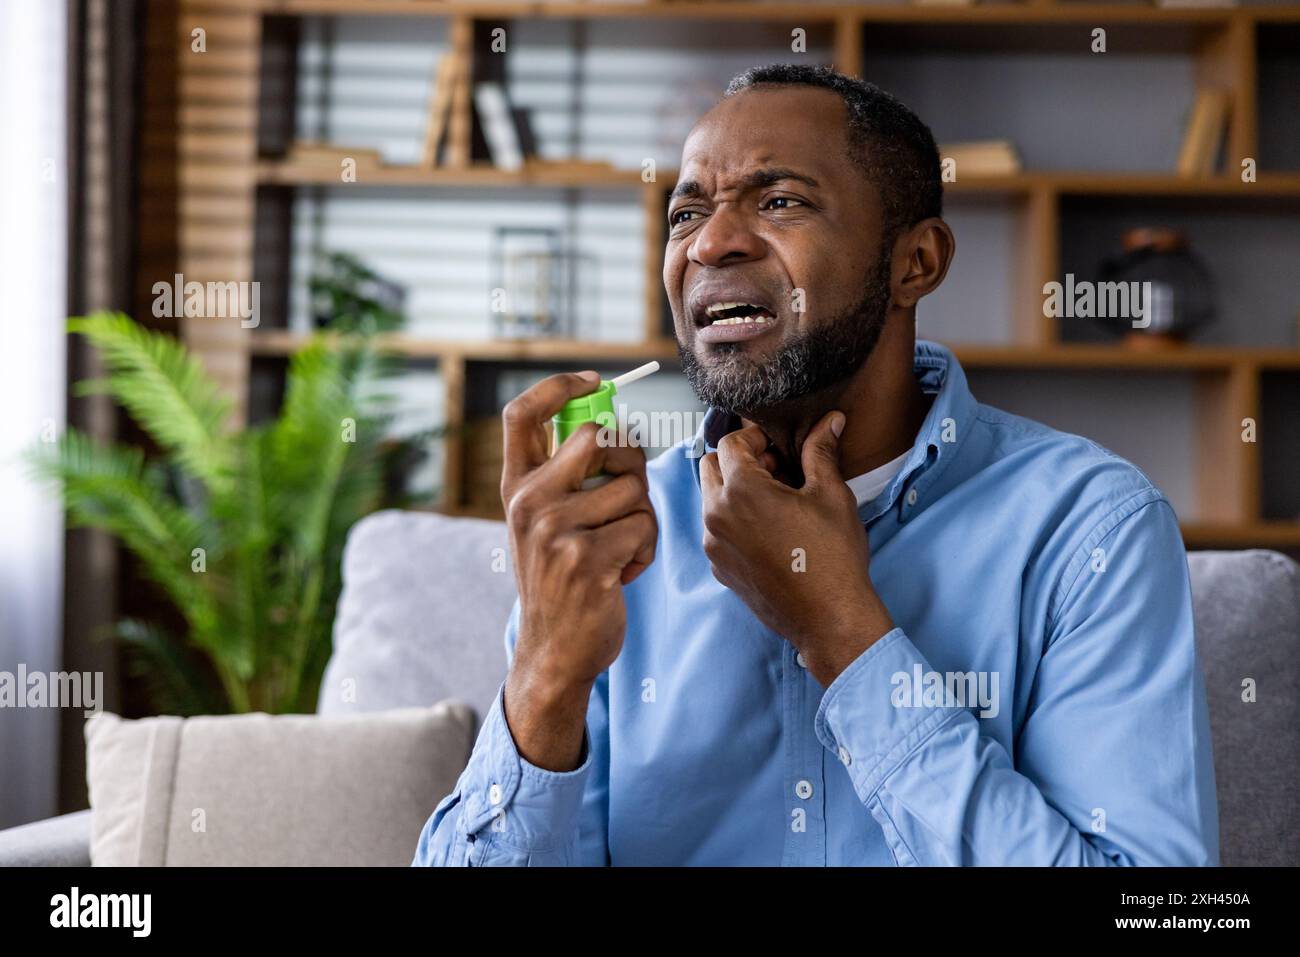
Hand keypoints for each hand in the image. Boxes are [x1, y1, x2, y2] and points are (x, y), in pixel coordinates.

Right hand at [499, 371, 657, 769]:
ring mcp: (555, 530)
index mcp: (515, 489)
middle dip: (629, 464)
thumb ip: (563, 478)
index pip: (522, 415)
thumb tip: (609, 426)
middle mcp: (528, 503)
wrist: (554, 651)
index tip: (593, 381)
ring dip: (641, 519)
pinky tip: (622, 573)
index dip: (558, 386)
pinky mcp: (587, 559)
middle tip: (626, 499)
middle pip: (600, 439)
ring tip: (617, 550)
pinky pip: (643, 527)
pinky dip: (645, 550)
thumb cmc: (560, 580)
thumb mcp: (543, 525)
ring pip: (632, 490)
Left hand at [700, 410, 893, 686]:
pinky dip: (734, 520)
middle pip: (710, 467)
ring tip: (775, 500)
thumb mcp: (831, 495)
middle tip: (775, 470)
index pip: (729, 443)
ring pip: (710, 499)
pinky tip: (769, 530)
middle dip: (738, 461)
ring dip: (734, 490)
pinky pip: (716, 530)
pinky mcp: (719, 568)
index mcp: (740, 490)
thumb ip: (820, 452)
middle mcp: (716, 515)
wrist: (828, 618)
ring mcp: (714, 545)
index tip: (778, 446)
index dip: (755, 437)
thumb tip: (829, 420)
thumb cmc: (833, 556)